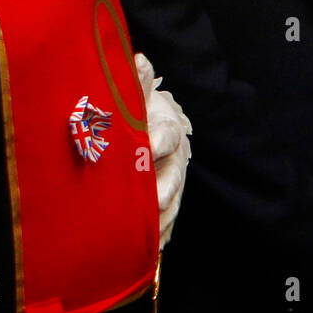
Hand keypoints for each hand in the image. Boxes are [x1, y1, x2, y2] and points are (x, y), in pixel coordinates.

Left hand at [135, 53, 192, 248]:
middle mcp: (175, 162)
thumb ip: (138, 83)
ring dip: (157, 224)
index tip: (144, 149)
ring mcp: (174, 184)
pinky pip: (165, 226)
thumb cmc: (143, 114)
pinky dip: (157, 240)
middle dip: (158, 196)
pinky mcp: (168, 204)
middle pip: (171, 181)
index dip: (155, 144)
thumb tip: (138, 58)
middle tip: (145, 208)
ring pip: (169, 207)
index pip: (165, 138)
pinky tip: (144, 253)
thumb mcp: (141, 97)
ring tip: (140, 241)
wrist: (158, 129)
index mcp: (167, 133)